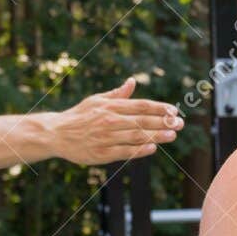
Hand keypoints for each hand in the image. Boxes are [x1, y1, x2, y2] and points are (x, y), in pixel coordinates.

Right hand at [54, 78, 184, 164]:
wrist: (56, 133)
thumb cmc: (79, 116)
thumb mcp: (97, 100)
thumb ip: (118, 94)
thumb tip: (133, 81)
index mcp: (110, 106)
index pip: (140, 106)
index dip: (159, 108)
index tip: (174, 110)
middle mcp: (109, 120)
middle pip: (142, 121)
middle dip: (163, 122)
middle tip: (180, 123)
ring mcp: (106, 138)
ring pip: (136, 137)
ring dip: (156, 136)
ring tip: (172, 135)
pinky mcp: (102, 154)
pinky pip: (124, 152)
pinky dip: (139, 150)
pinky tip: (152, 148)